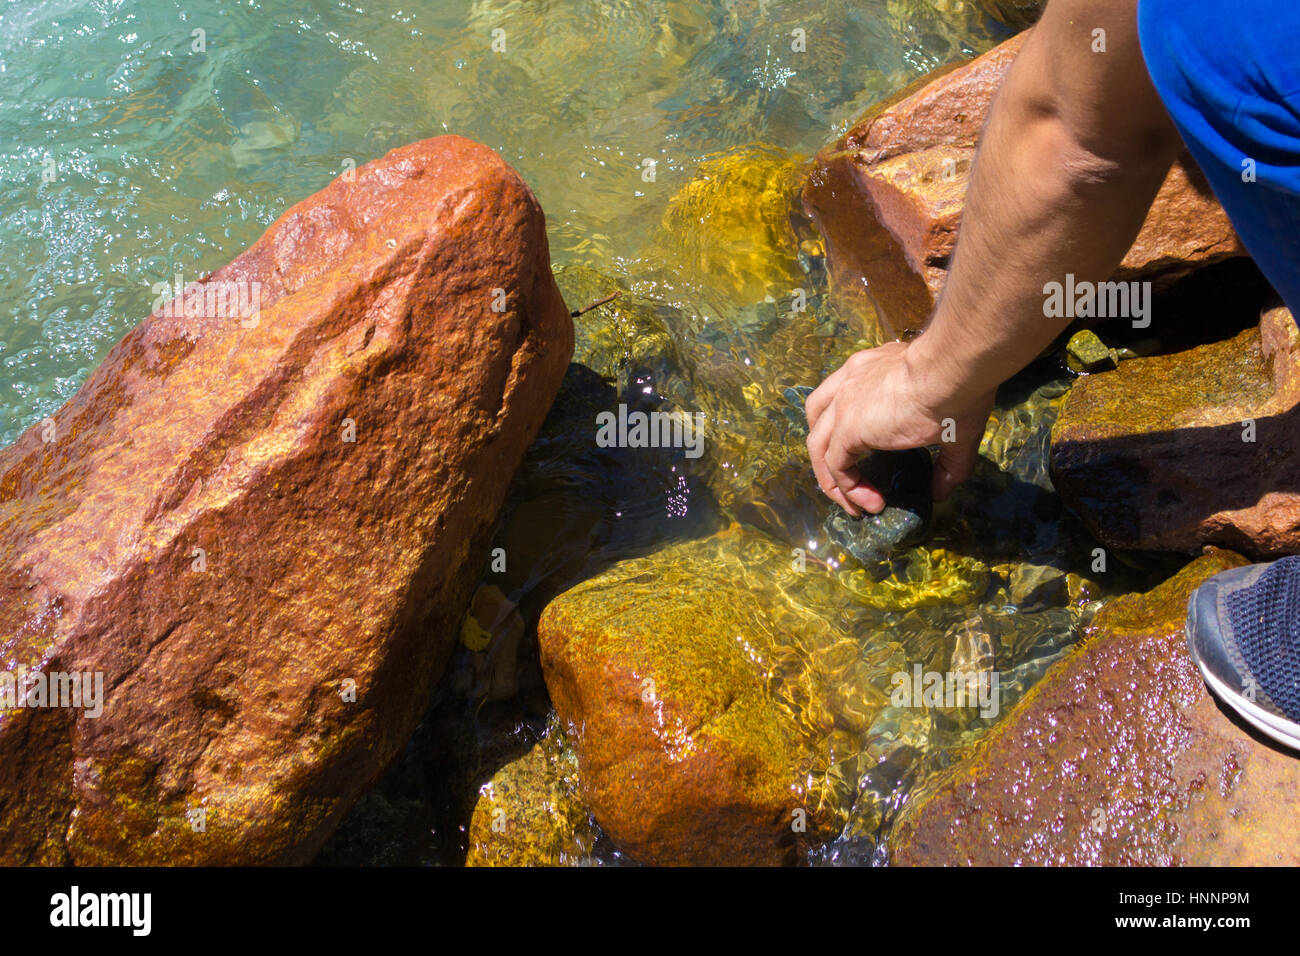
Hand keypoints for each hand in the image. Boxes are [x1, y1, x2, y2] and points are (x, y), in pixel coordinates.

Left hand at [805, 340, 994, 516]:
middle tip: (850, 484)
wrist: (953, 369)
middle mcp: (849, 382)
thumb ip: (947, 462)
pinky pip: (836, 465)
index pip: (841, 400)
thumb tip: (942, 492)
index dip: (846, 433)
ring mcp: (843, 404)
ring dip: (832, 480)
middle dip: (827, 455)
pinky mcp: (847, 427)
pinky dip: (848, 488)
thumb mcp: (954, 426)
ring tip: (856, 506)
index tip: (873, 461)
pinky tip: (872, 502)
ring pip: (819, 446)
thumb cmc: (959, 387)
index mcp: (870, 371)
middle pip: (819, 421)